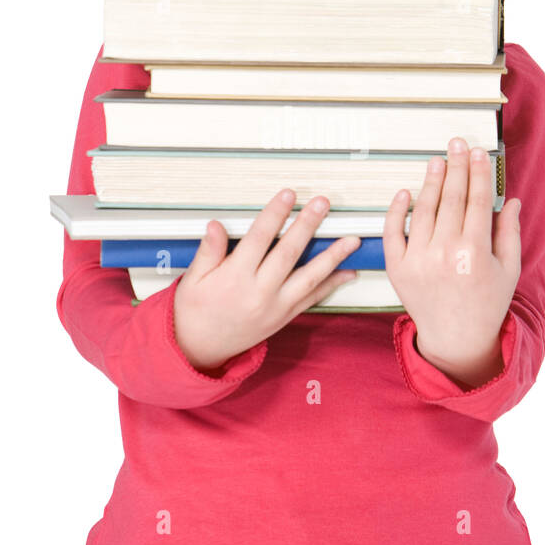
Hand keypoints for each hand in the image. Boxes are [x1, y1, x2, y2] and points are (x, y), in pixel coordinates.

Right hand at [172, 189, 360, 370]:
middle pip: (289, 252)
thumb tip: (216, 226)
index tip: (288, 195)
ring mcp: (276, 306)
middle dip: (307, 225)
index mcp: (235, 278)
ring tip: (351, 239)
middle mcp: (259, 292)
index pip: (259, 238)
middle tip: (323, 204)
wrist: (200, 349)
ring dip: (332, 256)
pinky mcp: (285, 317)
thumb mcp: (193, 279)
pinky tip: (347, 272)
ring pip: (309, 277)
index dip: (275, 214)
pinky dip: (332, 285)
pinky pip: (312, 298)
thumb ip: (208, 251)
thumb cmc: (194, 311)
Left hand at [382, 137, 521, 380]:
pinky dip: (397, 210)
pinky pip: (394, 232)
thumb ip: (510, 233)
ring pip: (424, 210)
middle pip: (451, 199)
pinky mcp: (398, 268)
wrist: (456, 338)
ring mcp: (418, 261)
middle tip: (457, 144)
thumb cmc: (487, 303)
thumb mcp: (508, 270)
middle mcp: (445, 254)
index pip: (478, 202)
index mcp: (475, 254)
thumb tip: (512, 200)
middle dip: (456, 167)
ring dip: (430, 181)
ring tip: (436, 162)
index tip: (478, 153)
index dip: (478, 173)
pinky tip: (405, 192)